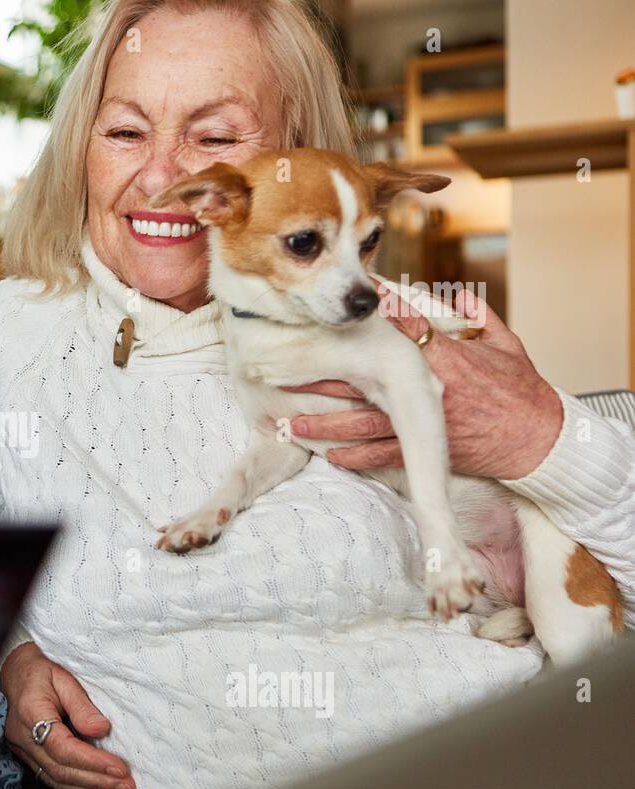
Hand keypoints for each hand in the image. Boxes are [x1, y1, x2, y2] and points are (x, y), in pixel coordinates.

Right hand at [0, 642, 134, 788]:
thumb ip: (81, 705)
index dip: (92, 761)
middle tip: (127, 786)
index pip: (63, 747)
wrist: (14, 671)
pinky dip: (77, 788)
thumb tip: (102, 730)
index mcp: (30, 713)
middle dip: (97, 781)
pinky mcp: (27, 756)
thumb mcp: (63, 677)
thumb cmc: (40, 670)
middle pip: (61, 770)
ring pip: (56, 779)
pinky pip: (52, 777)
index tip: (120, 768)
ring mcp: (22, 749)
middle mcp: (22, 737)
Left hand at [283, 286, 562, 479]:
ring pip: (364, 420)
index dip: (375, 319)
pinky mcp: (427, 449)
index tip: (345, 308)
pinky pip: (383, 454)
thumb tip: (458, 297)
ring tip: (290, 419)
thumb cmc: (524, 393)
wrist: (540, 441)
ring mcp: (425, 421)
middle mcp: (429, 389)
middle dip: (324, 373)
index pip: (406, 331)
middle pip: (366, 377)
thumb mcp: (506, 347)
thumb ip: (478, 320)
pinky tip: (329, 454)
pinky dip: (355, 456)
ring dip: (326, 421)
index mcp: (448, 358)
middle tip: (285, 369)